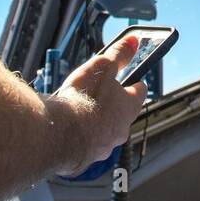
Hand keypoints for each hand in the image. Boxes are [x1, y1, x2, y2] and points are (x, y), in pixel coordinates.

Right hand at [49, 35, 147, 174]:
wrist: (60, 134)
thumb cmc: (84, 99)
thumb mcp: (102, 67)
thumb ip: (119, 54)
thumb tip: (134, 42)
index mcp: (129, 107)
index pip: (139, 92)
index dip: (134, 82)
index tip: (130, 78)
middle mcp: (121, 129)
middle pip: (122, 112)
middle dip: (112, 103)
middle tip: (98, 92)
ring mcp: (104, 146)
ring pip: (104, 130)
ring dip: (96, 121)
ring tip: (80, 110)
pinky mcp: (85, 158)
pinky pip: (86, 144)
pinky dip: (81, 136)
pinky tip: (69, 129)